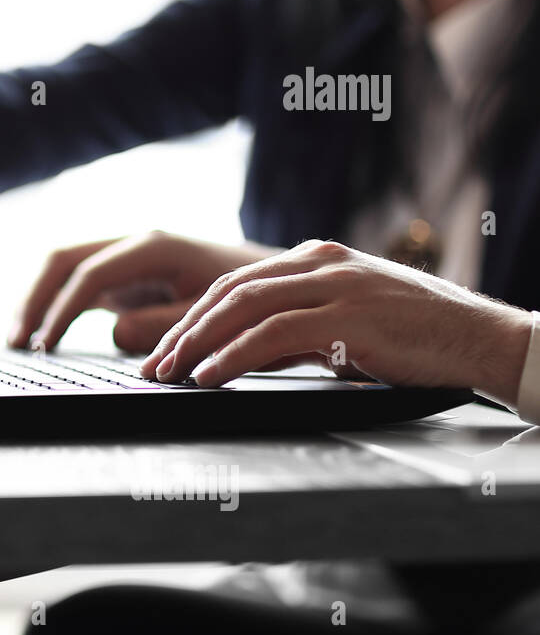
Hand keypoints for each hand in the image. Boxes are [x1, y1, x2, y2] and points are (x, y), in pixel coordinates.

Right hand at [9, 231, 280, 352]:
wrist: (270, 280)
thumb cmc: (248, 297)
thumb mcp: (213, 313)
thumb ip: (165, 324)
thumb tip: (115, 334)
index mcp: (153, 247)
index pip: (89, 274)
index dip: (61, 310)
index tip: (45, 345)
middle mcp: (132, 246)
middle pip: (63, 260)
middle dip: (34, 299)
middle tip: (16, 342)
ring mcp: (124, 260)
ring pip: (63, 269)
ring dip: (37, 301)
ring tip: (17, 342)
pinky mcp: (123, 279)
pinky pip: (76, 286)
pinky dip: (54, 308)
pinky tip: (41, 337)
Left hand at [141, 239, 532, 403]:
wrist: (482, 338)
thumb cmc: (415, 337)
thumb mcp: (345, 324)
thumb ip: (294, 330)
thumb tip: (239, 354)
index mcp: (315, 258)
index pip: (235, 283)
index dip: (192, 316)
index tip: (164, 348)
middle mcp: (319, 262)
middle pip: (228, 292)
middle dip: (183, 330)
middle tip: (153, 365)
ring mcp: (334, 285)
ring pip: (243, 307)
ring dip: (197, 343)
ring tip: (169, 373)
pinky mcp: (348, 315)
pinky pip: (273, 334)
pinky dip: (233, 355)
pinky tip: (209, 376)